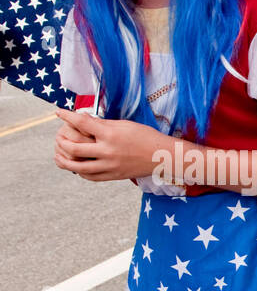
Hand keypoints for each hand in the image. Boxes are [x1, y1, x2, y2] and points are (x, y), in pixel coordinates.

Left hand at [53, 108, 170, 182]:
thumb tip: (83, 119)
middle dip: (61, 142)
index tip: (59, 113)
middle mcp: (108, 151)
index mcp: (111, 134)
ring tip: (58, 155)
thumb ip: (102, 124)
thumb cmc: (145, 136)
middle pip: (74, 148)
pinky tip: (76, 166)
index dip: (67, 116)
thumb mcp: (124, 125)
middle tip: (58, 137)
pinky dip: (80, 172)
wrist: (163, 156)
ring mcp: (111, 166)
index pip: (82, 123)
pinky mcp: (114, 175)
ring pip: (79, 167)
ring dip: (65, 161)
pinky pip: (91, 177)